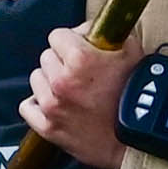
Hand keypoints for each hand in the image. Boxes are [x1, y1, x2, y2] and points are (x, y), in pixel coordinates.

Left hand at [25, 33, 140, 168]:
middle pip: (46, 56)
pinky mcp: (48, 127)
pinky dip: (38, 104)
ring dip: (50, 81)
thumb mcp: (133, 52)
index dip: (72, 41)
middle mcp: (61, 80)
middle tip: (82, 73)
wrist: (139, 139)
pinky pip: (28, 107)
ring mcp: (52, 105)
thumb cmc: (139, 96)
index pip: (57, 35)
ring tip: (71, 90)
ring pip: (37, 79)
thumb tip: (88, 29)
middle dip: (62, 61)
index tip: (82, 49)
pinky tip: (55, 104)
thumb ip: (109, 33)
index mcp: (79, 59)